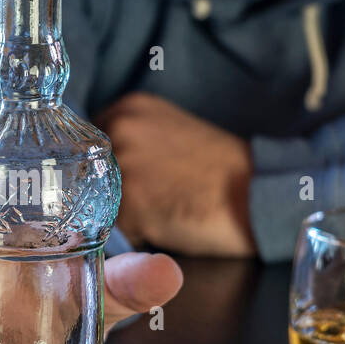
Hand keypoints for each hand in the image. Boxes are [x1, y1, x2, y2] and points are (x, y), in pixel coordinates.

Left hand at [96, 92, 256, 256]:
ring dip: (120, 217)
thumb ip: (132, 143)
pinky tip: (164, 224)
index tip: (129, 183)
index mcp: (128, 108)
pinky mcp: (130, 201)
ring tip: (160, 211)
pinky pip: (111, 230)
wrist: (256, 192)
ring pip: (97, 203)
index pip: (88, 149)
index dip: (103, 173)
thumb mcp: (170, 135)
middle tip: (152, 200)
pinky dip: (132, 234)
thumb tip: (96, 172)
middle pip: (88, 177)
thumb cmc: (219, 171)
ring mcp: (122, 163)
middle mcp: (119, 129)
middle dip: (108, 195)